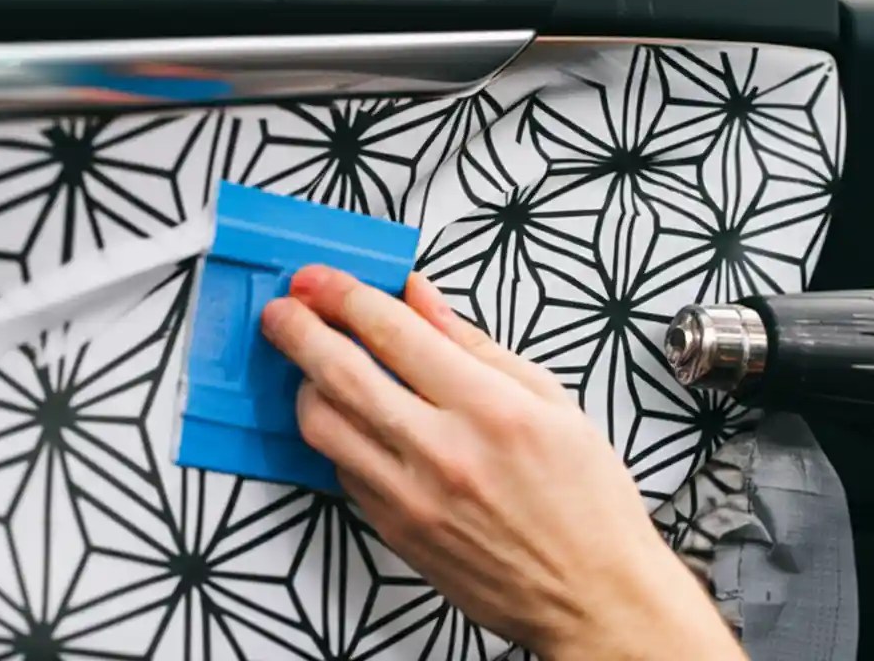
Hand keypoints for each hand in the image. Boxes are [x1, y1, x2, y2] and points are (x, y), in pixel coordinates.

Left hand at [260, 265, 744, 660]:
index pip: (395, 335)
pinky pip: (342, 470)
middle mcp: (444, 454)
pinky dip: (337, 435)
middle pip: (341, 376)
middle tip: (281, 309)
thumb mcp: (552, 401)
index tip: (320, 279)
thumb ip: (475, 345)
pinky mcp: (396, 531)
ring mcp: (412, 499)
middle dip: (298, 330)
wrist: (591, 595)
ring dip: (305, 385)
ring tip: (312, 365)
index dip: (346, 296)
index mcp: (492, 410)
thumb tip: (421, 299)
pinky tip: (352, 419)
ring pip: (324, 427)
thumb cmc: (586, 500)